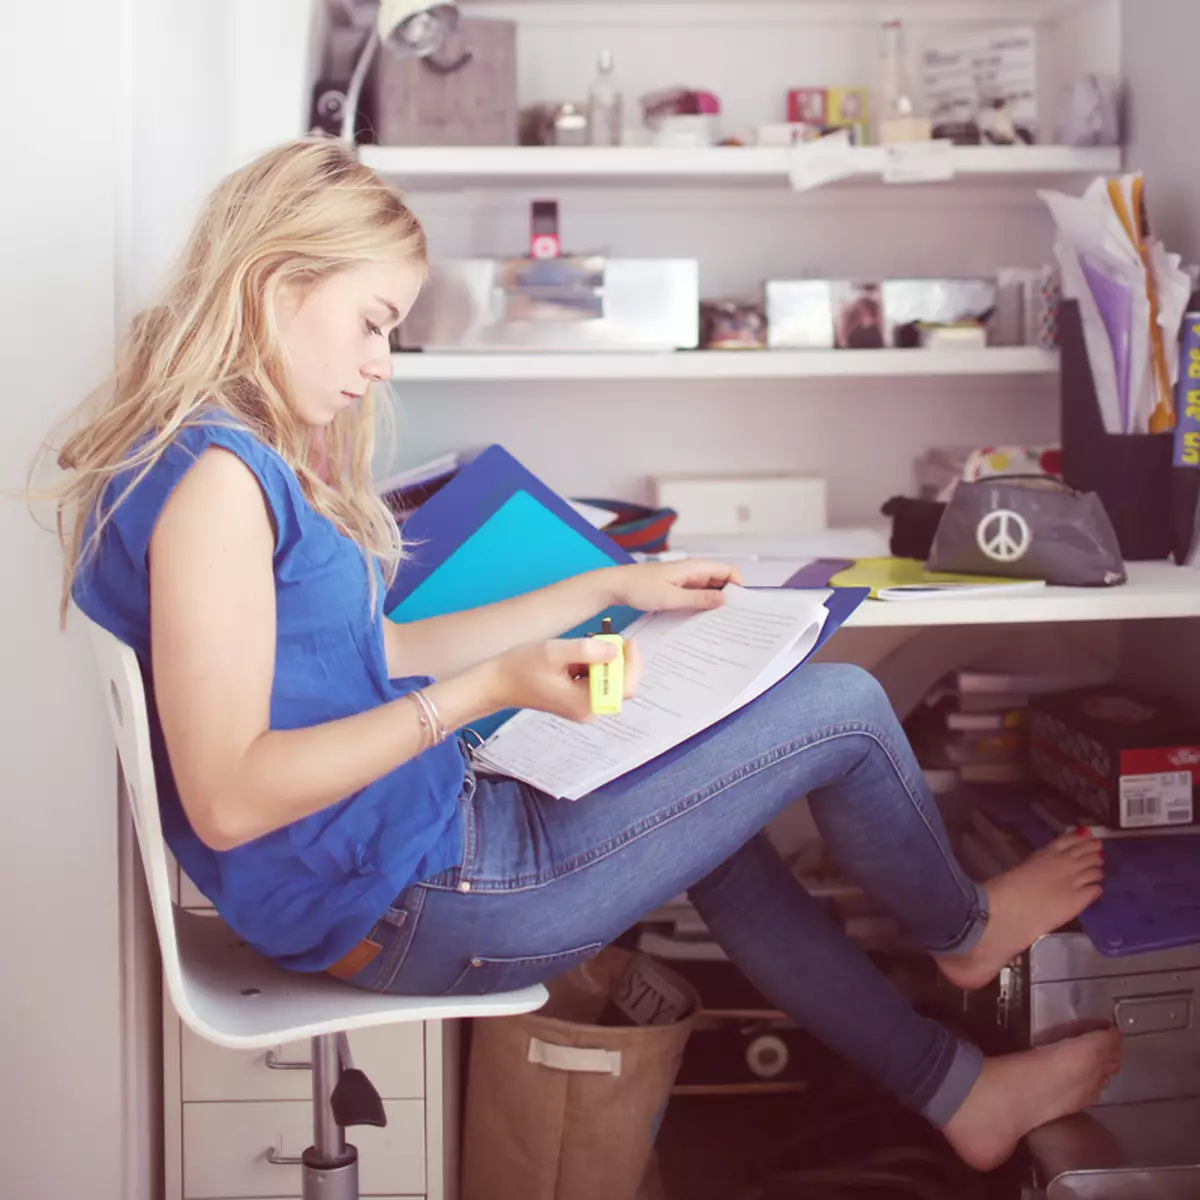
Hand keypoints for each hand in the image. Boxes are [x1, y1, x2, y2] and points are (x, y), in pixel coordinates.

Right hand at [484, 636, 642, 722]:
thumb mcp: (553, 652)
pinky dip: (591, 665)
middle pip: (620, 684)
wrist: (496, 683)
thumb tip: (615, 650)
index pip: (625, 686)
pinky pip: (595, 682)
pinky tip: (571, 657)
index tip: (627, 639)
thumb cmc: (519, 668)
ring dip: (600, 660)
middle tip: (600, 639)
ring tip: (575, 649)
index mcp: (583, 702)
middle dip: (614, 659)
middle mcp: (586, 710)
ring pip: (608, 681)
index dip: (631, 661)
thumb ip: (586, 651)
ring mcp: (582, 707)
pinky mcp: (576, 701)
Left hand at [605, 559, 742, 613]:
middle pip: (719, 580)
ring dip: (714, 602)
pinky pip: (695, 595)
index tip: (742, 605)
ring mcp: (684, 580)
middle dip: (728, 596)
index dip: (738, 584)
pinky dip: (701, 604)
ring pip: (707, 589)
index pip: (727, 570)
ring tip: (720, 622)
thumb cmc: (640, 588)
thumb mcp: (671, 597)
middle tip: (734, 618)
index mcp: (693, 568)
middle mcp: (691, 571)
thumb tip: (724, 599)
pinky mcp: (676, 588)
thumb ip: (698, 599)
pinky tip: (701, 620)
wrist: (615, 586)